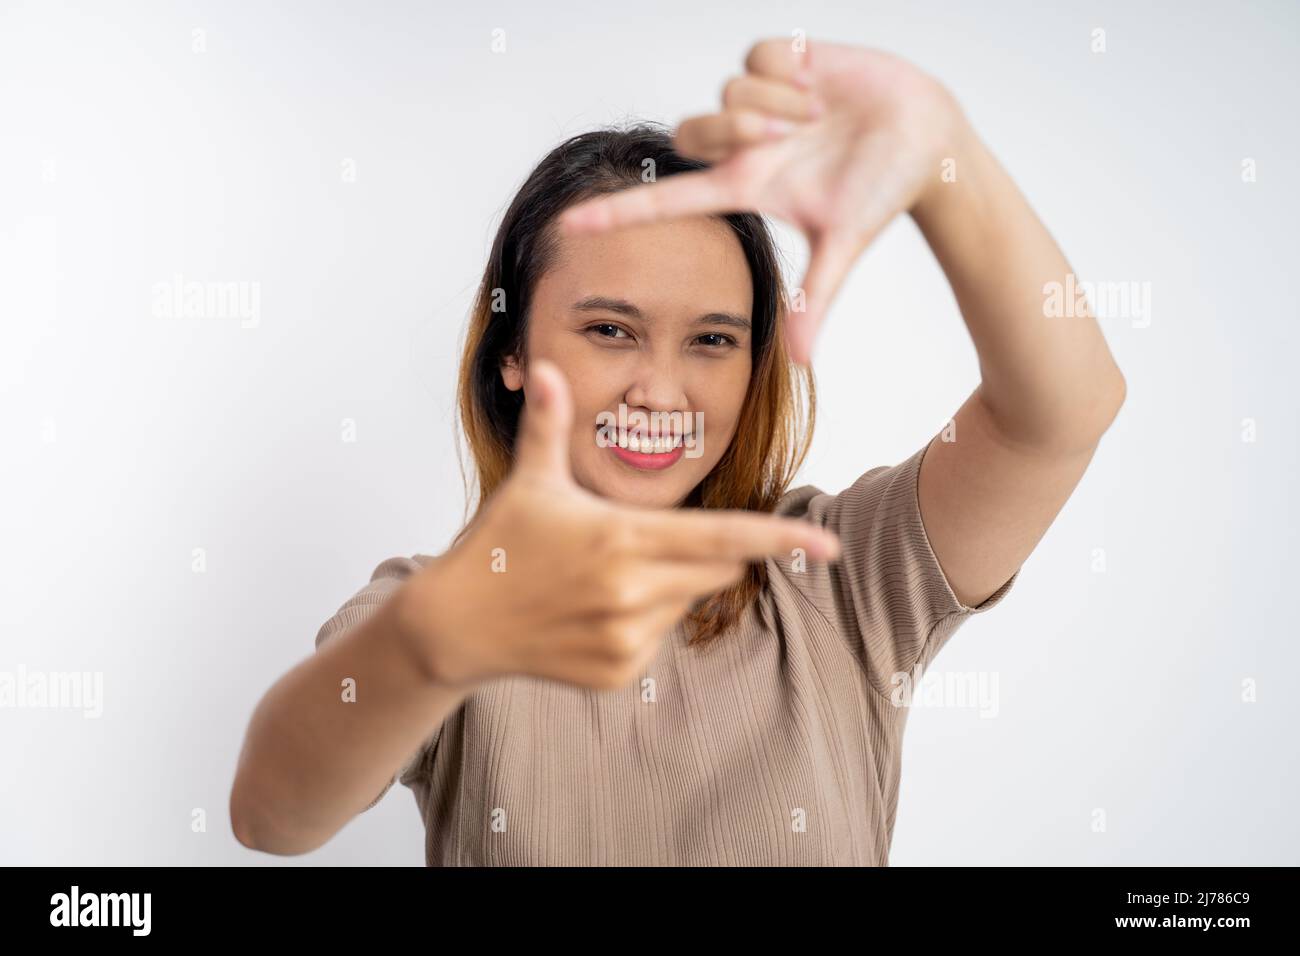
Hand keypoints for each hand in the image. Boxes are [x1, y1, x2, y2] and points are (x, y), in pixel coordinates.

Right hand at [395, 359, 840, 690]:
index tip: (827, 547)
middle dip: (702, 549)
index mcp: (623, 539)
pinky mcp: (618, 673)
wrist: (457, 623)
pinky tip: (592, 611)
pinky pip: (659, 638)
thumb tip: (549, 365)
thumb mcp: (530, 479)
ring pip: (687, 602)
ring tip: (604, 576)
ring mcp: (626, 639)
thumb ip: (550, 423)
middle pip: (717, 569)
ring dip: (667, 585)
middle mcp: (632, 594)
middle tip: (644, 539)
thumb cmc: (500, 542)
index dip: (781, 541)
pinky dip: (642, 621)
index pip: (724, 537)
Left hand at [558, 38, 967, 364]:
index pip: (664, 201)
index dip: (616, 214)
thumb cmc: (882, 194)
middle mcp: (739, 146)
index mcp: (743, 187)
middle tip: (789, 138)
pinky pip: (756, 58)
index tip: (566, 226)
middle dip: (736, 134)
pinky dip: (791, 72)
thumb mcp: (843, 244)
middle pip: (690, 134)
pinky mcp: (778, 61)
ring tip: (818, 116)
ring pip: (726, 94)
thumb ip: (816, 299)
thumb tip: (801, 360)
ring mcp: (756, 102)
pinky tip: (819, 84)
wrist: (926, 135)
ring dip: (777, 105)